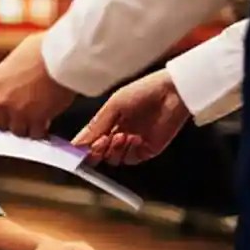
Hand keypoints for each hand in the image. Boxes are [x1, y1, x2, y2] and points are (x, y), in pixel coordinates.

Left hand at [0, 33, 76, 137]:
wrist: (61, 56)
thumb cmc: (43, 50)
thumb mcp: (17, 58)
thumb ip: (12, 76)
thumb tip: (18, 82)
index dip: (9, 110)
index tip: (18, 110)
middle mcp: (1, 100)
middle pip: (3, 124)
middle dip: (16, 122)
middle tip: (28, 118)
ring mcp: (18, 112)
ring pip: (19, 132)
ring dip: (29, 128)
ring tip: (40, 121)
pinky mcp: (36, 119)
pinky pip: (37, 134)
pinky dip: (43, 131)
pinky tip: (49, 123)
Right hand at [71, 69, 190, 165]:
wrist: (172, 92)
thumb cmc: (144, 91)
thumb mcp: (114, 105)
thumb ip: (96, 125)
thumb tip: (78, 142)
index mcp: (110, 120)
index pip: (91, 138)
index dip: (83, 145)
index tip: (76, 150)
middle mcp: (120, 132)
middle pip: (100, 152)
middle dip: (96, 150)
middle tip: (98, 144)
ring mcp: (133, 142)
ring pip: (114, 158)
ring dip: (112, 151)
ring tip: (117, 137)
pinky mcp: (148, 149)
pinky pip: (131, 159)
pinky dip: (128, 152)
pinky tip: (132, 139)